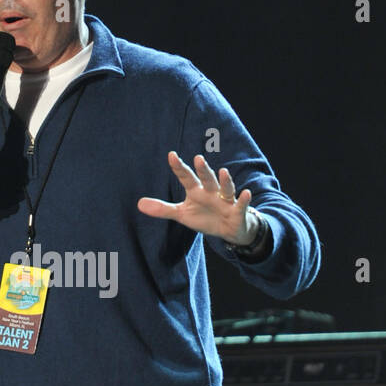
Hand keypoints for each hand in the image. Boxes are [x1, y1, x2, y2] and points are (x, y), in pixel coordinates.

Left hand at [138, 153, 259, 244]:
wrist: (229, 229)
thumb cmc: (205, 217)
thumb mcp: (182, 214)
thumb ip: (162, 209)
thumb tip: (139, 204)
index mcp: (197, 191)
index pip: (186, 177)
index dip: (179, 167)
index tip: (171, 155)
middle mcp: (212, 192)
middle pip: (207, 179)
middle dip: (203, 170)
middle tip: (198, 158)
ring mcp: (226, 200)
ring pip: (226, 188)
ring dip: (225, 181)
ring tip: (223, 171)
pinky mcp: (237, 211)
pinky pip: (241, 205)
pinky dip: (244, 200)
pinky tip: (246, 194)